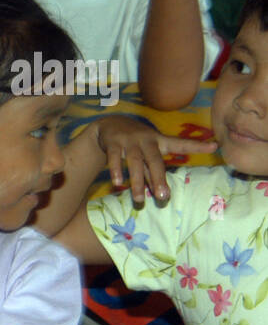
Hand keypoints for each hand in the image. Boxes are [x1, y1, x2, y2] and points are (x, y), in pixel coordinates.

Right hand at [93, 116, 217, 205]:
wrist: (110, 124)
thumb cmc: (136, 142)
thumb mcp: (148, 153)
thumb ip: (154, 172)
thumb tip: (164, 195)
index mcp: (160, 141)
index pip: (180, 144)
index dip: (197, 146)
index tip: (214, 146)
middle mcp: (147, 140)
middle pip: (155, 160)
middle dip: (159, 178)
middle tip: (163, 196)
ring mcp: (130, 141)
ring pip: (134, 162)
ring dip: (137, 181)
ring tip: (139, 200)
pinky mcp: (113, 143)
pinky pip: (114, 158)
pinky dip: (116, 170)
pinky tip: (118, 183)